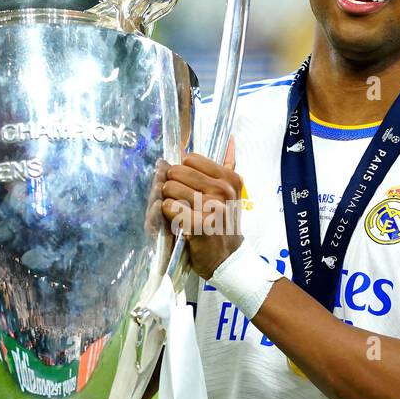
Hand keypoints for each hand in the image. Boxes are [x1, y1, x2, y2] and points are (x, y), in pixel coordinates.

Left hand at [160, 137, 243, 279]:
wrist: (228, 258)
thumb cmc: (224, 224)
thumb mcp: (232, 194)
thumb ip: (228, 165)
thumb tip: (230, 140)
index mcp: (229, 178)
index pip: (190, 159)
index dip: (184, 171)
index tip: (190, 186)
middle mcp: (222, 190)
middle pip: (176, 172)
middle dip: (172, 185)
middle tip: (180, 200)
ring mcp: (211, 207)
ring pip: (170, 189)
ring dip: (169, 201)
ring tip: (180, 212)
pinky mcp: (197, 224)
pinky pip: (168, 207)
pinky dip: (167, 215)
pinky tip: (177, 222)